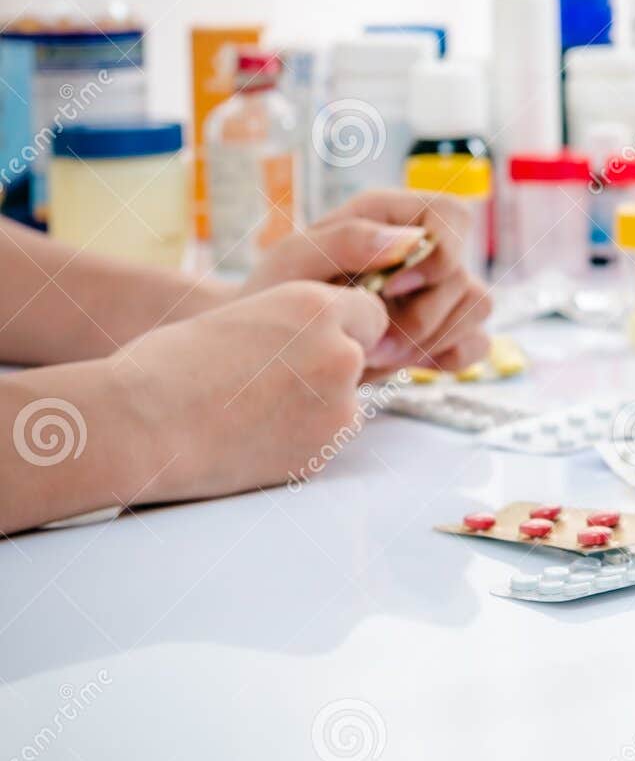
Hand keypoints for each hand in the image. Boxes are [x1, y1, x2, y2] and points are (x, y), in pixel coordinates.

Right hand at [104, 282, 389, 502]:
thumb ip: (300, 325)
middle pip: (362, 358)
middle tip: (277, 381)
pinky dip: (301, 440)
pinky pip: (325, 441)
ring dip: (319, 406)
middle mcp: (339, 352)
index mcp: (317, 307)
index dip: (346, 327)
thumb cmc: (171, 363)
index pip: (370, 314)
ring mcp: (338, 407)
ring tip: (253, 411)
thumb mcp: (249, 315)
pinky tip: (252, 438)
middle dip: (333, 367)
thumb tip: (332, 339)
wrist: (138, 424)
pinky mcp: (323, 453)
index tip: (316, 341)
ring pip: (347, 403)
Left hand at [243, 189, 491, 371]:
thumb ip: (348, 240)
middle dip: (421, 318)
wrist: (275, 344)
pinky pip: (477, 344)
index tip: (395, 286)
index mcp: (393, 216)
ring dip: (430, 339)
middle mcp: (425, 250)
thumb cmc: (278, 293)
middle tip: (370, 341)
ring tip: (377, 352)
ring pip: (478, 308)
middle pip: (465, 276)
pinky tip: (406, 361)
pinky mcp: (447, 330)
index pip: (452, 214)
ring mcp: (442, 291)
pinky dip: (448, 357)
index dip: (440, 253)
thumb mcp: (294, 260)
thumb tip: (409, 240)